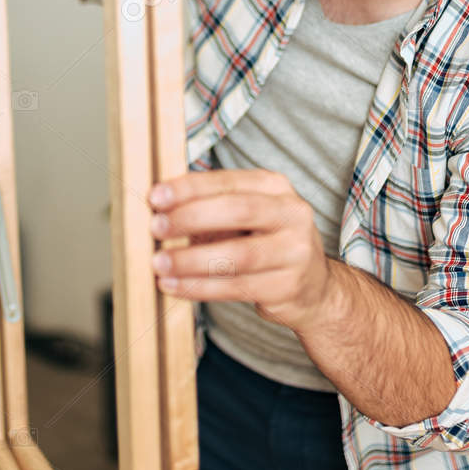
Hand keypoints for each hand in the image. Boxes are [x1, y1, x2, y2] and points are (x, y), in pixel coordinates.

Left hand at [147, 169, 333, 332]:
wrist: (313, 287)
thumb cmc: (265, 243)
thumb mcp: (246, 216)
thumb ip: (209, 208)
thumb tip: (158, 210)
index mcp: (276, 187)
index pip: (228, 182)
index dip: (190, 188)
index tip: (156, 196)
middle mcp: (292, 214)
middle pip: (238, 210)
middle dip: (191, 217)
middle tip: (156, 227)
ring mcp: (294, 252)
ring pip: (237, 255)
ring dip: (191, 260)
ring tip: (159, 263)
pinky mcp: (287, 287)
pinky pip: (236, 287)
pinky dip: (199, 287)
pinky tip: (174, 286)